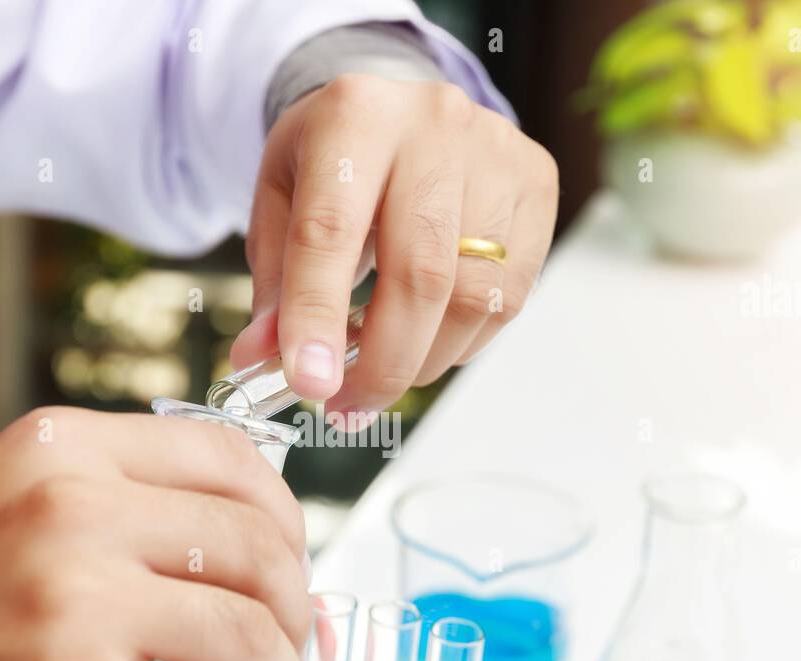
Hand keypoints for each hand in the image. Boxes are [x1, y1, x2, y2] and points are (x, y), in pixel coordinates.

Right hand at [0, 408, 308, 660]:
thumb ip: (103, 493)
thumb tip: (218, 530)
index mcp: (59, 449)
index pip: (229, 457)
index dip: (285, 517)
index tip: (291, 563)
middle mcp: (71, 509)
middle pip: (257, 547)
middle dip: (297, 610)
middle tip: (294, 650)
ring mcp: (74, 602)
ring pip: (250, 636)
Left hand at [234, 75, 557, 416]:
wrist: (403, 113)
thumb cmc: (337, 163)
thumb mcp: (281, 202)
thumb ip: (275, 282)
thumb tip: (264, 360)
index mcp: (353, 116)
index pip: (331, 231)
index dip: (318, 316)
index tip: (309, 384)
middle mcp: (434, 125)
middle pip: (418, 273)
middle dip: (381, 362)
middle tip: (347, 407)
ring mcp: (496, 154)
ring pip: (472, 295)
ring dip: (423, 360)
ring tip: (382, 374)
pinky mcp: (536, 186)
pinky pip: (508, 297)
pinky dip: (463, 341)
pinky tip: (429, 338)